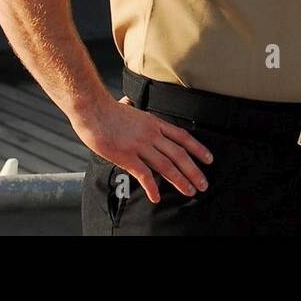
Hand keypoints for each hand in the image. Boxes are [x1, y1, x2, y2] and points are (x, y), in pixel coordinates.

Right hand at [73, 95, 213, 203]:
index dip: (198, 149)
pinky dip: (151, 187)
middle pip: (179, 154)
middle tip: (203, 184)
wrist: (92, 109)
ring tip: (189, 191)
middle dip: (193, 170)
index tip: (209, 159)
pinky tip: (156, 197)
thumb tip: (129, 103)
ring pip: (166, 165)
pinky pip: (143, 174)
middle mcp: (151, 134)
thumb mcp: (130, 108)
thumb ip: (136, 113)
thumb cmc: (107, 110)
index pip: (182, 136)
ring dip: (180, 180)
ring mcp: (140, 145)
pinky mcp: (126, 155)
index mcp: (154, 122)